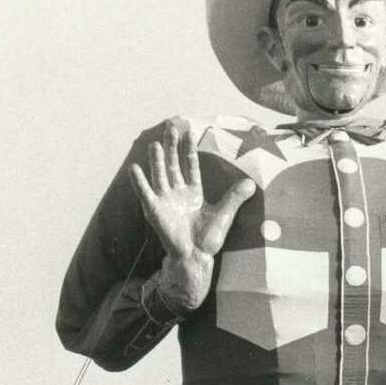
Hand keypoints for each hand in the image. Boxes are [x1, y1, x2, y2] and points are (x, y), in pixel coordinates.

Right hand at [130, 120, 254, 310]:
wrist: (195, 257)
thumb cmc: (208, 239)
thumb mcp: (224, 215)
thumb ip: (235, 198)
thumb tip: (251, 184)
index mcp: (193, 191)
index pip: (190, 165)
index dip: (189, 149)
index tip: (188, 131)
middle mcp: (177, 193)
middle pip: (173, 165)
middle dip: (172, 147)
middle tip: (170, 127)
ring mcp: (165, 201)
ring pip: (160, 175)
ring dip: (157, 160)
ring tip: (156, 144)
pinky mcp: (155, 211)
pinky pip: (146, 194)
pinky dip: (139, 182)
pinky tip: (134, 168)